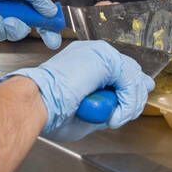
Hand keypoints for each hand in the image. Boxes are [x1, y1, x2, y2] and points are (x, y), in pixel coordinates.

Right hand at [0, 40, 153, 134]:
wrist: (37, 103)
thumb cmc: (50, 111)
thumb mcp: (86, 112)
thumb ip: (107, 106)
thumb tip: (123, 109)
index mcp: (83, 63)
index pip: (118, 70)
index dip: (130, 87)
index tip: (134, 102)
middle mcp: (92, 54)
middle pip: (129, 71)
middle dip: (133, 96)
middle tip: (123, 116)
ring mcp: (98, 53)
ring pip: (132, 77)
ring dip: (129, 102)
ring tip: (114, 118)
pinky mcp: (105, 58)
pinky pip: (130, 80)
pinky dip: (128, 100)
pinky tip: (115, 112)